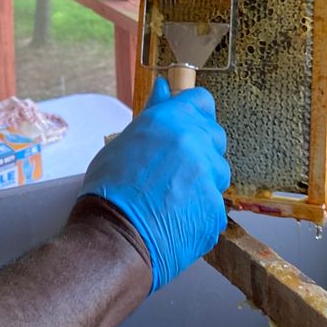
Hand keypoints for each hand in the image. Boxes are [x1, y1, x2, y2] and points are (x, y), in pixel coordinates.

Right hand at [78, 78, 230, 290]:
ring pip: (217, 173)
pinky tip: (175, 218)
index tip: (186, 124)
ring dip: (202, 180)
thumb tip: (164, 87)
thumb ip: (153, 114)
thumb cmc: (109, 191)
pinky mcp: (216, 210)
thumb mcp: (123, 142)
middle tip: (173, 168)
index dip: (193, 112)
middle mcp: (196, 144)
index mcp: (172, 121)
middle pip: (213, 137)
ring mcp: (210, 178)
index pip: (201, 101)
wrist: (113, 239)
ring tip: (171, 197)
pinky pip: (214, 204)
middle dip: (199, 148)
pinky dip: (199, 211)